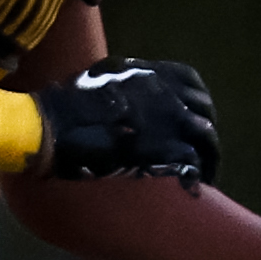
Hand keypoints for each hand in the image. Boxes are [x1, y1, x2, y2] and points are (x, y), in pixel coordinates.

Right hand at [35, 58, 220, 186]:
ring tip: (206, 177)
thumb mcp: (97, 82)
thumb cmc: (62, 109)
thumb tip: (134, 105)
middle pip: (205, 111)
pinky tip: (192, 187)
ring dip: (209, 159)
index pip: (190, 80)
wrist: (51, 128)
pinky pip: (196, 162)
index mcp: (145, 72)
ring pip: (207, 138)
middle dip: (207, 134)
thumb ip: (124, 88)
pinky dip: (197, 176)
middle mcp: (163, 90)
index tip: (199, 117)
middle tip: (204, 153)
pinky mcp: (166, 146)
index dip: (200, 101)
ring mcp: (168, 117)